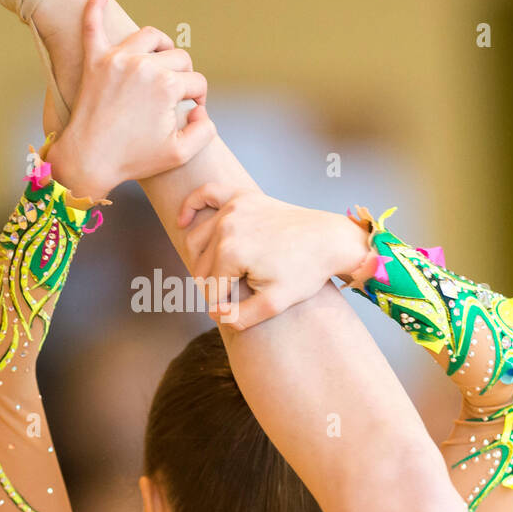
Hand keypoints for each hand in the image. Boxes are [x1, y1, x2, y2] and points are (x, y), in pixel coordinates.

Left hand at [46, 0, 214, 198]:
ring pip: (150, 36)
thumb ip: (205, 130)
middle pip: (178, 57)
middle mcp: (143, 66)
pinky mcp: (94, 61)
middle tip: (175, 97)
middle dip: (184, 77)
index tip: (191, 112)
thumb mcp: (180, 154)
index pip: (196, 82)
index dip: (199, 99)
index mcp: (167, 86)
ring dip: (162, 46)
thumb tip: (201, 109)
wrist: (88, 161)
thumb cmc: (134, 160)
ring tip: (161, 60)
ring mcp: (117, 60)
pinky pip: (92, 25)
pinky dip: (95, 7)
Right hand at [178, 184, 370, 329]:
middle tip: (238, 294)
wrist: (329, 240)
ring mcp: (233, 208)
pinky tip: (183, 222)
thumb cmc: (306, 271)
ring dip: (204, 260)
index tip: (242, 309)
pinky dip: (190, 206)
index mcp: (230, 253)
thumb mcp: (275, 303)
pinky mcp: (240, 196)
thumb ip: (240, 317)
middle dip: (216, 284)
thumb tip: (214, 314)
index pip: (210, 289)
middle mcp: (226, 226)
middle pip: (201, 266)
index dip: (223, 305)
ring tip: (222, 275)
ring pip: (197, 240)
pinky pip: (205, 194)